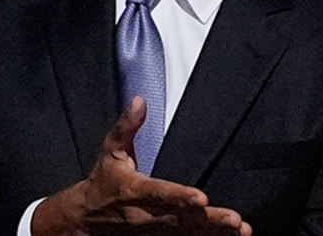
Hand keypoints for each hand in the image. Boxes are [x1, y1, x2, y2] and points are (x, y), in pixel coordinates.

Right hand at [33, 97, 252, 235]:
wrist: (82, 221)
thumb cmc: (103, 183)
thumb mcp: (111, 152)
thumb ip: (127, 127)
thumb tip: (140, 100)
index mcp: (134, 191)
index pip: (160, 194)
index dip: (180, 198)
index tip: (201, 199)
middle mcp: (144, 216)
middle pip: (180, 220)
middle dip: (208, 220)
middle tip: (234, 219)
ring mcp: (152, 233)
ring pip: (186, 235)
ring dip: (214, 233)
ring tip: (240, 230)